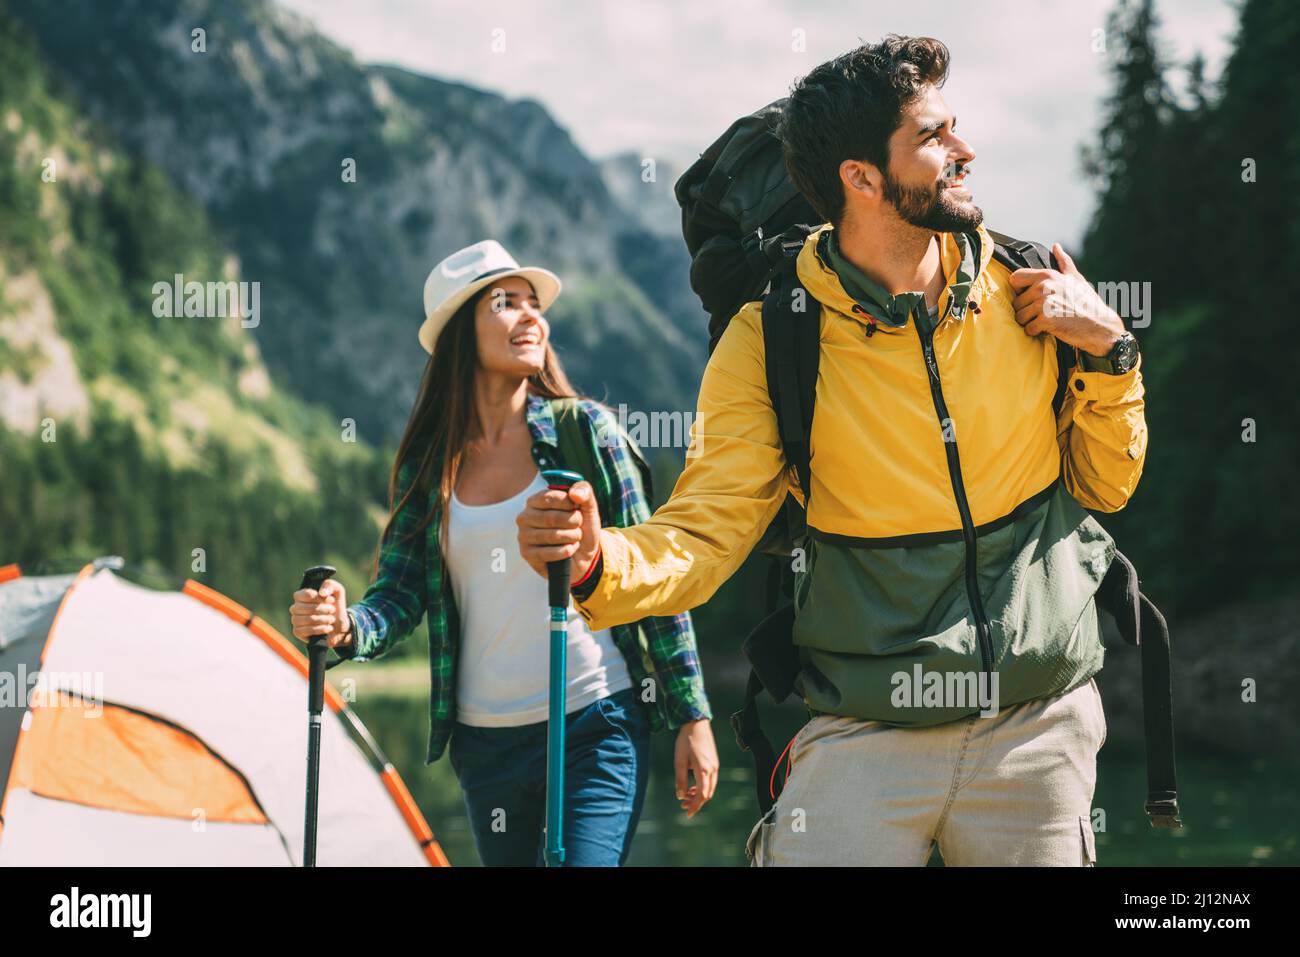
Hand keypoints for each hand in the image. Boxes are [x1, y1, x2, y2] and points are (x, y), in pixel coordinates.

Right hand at [289, 578, 351, 647]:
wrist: (339, 624)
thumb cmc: (335, 606)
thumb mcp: (337, 591)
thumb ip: (330, 585)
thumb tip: (322, 593)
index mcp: (302, 595)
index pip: (306, 595)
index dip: (319, 598)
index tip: (330, 600)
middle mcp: (295, 607)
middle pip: (306, 608)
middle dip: (323, 609)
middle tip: (332, 611)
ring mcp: (295, 620)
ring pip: (307, 619)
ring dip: (323, 620)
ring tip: (331, 619)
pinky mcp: (297, 631)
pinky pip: (306, 630)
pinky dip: (320, 629)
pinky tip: (328, 628)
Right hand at [517, 480, 601, 582]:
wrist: (583, 555)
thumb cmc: (581, 527)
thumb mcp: (587, 507)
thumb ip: (584, 492)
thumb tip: (575, 493)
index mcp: (535, 501)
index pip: (550, 497)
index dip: (569, 503)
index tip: (577, 508)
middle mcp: (525, 517)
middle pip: (552, 518)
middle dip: (573, 522)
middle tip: (578, 526)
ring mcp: (524, 536)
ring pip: (553, 536)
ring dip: (572, 537)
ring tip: (575, 537)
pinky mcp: (527, 554)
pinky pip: (552, 553)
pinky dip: (567, 551)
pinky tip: (569, 549)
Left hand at [674, 720, 718, 817]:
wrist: (696, 723)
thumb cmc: (686, 741)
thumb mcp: (679, 761)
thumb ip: (681, 780)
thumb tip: (680, 796)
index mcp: (704, 770)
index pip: (702, 795)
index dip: (695, 806)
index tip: (687, 814)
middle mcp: (713, 770)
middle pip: (707, 794)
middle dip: (696, 802)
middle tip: (683, 805)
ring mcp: (715, 766)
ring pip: (710, 788)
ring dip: (699, 795)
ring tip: (686, 795)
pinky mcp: (714, 762)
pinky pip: (711, 780)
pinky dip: (702, 787)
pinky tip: (693, 786)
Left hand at [1008, 243, 1125, 357]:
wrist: (1100, 325)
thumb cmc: (1087, 303)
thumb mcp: (1076, 279)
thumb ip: (1064, 262)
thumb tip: (1056, 246)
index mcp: (1048, 275)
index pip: (1015, 278)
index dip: (1019, 289)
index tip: (1029, 297)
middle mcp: (1044, 287)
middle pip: (1016, 302)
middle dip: (1026, 310)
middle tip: (1044, 313)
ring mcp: (1044, 303)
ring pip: (1020, 316)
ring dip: (1029, 322)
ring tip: (1046, 320)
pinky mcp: (1046, 320)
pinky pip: (1028, 329)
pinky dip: (1036, 332)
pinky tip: (1049, 328)